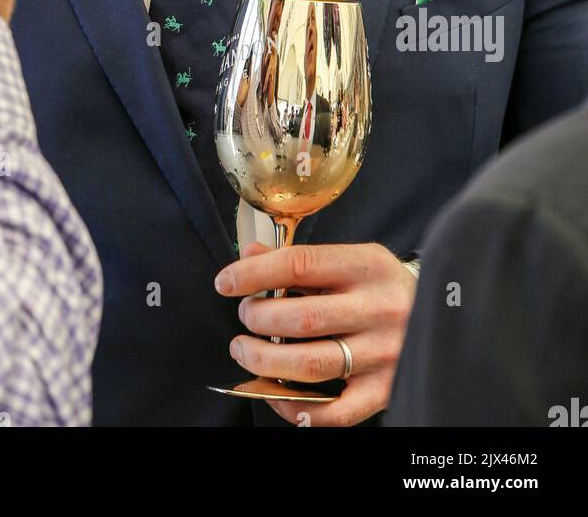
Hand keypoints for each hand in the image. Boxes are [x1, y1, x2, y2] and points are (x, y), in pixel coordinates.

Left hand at [214, 240, 416, 426]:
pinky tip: (274, 392)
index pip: (301, 265)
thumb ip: (301, 259)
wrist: (444, 314)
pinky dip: (296, 408)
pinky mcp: (386, 390)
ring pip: (313, 365)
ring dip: (266, 361)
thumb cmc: (382, 286)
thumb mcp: (350, 259)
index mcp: (367, 265)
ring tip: (245, 351)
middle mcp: (379, 308)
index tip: (225, 282)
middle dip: (259, 319)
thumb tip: (250, 256)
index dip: (255, 274)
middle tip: (245, 317)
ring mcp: (385, 353)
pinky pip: (335, 411)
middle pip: (302, 319)